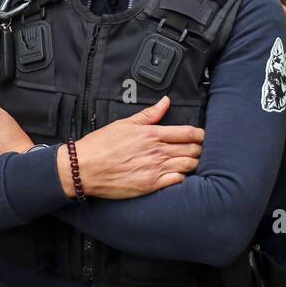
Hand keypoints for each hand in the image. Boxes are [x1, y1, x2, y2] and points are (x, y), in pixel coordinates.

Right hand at [63, 95, 202, 198]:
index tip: (201, 136)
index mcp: (152, 134)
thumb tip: (166, 102)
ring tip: (191, 163)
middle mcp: (157, 151)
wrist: (83, 168)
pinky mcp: (150, 185)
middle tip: (198, 150)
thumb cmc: (101, 146)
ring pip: (188, 165)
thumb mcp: (125, 124)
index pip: (187, 132)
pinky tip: (179, 175)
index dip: (200, 134)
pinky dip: (182, 178)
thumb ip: (149, 114)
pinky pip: (177, 181)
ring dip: (193, 164)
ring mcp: (155, 169)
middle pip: (192, 149)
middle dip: (199, 149)